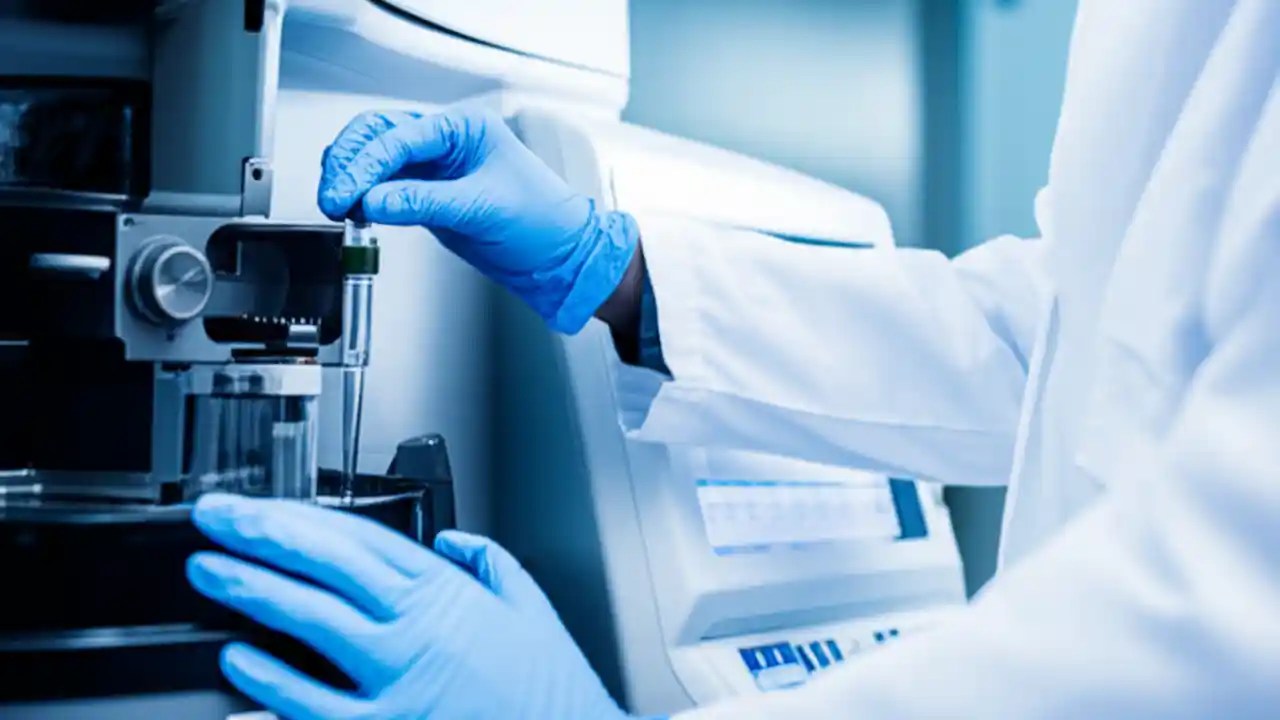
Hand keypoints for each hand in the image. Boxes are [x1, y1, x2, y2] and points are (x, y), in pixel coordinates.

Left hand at [185, 493, 627, 719]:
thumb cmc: (550, 689)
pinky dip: (271, 682)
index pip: (359, 539)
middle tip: (214, 518)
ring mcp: (397, 681)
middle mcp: (415, 630)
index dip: (300, 519)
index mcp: (445, 594)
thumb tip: (453, 542)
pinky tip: (240, 661)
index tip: (260, 507)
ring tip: (208, 571)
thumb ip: (488, 563)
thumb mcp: (530, 606)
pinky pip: (314, 705)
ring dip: (252, 592)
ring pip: (310, 624)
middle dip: (261, 536)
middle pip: (324, 568)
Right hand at [317, 106, 639, 333]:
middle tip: (332, 196)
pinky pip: (385, 187)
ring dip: (352, 177)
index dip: (366, 164)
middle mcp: (446, 140)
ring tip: (337, 204)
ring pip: (376, 159)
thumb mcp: (480, 209)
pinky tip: (354, 209)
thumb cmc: (542, 221)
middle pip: (378, 136)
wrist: (559, 257)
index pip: (400, 137)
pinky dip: (364, 196)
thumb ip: (422, 203)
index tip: (345, 191)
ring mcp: (435, 167)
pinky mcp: (428, 194)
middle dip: (350, 163)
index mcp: (464, 127)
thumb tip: (373, 201)